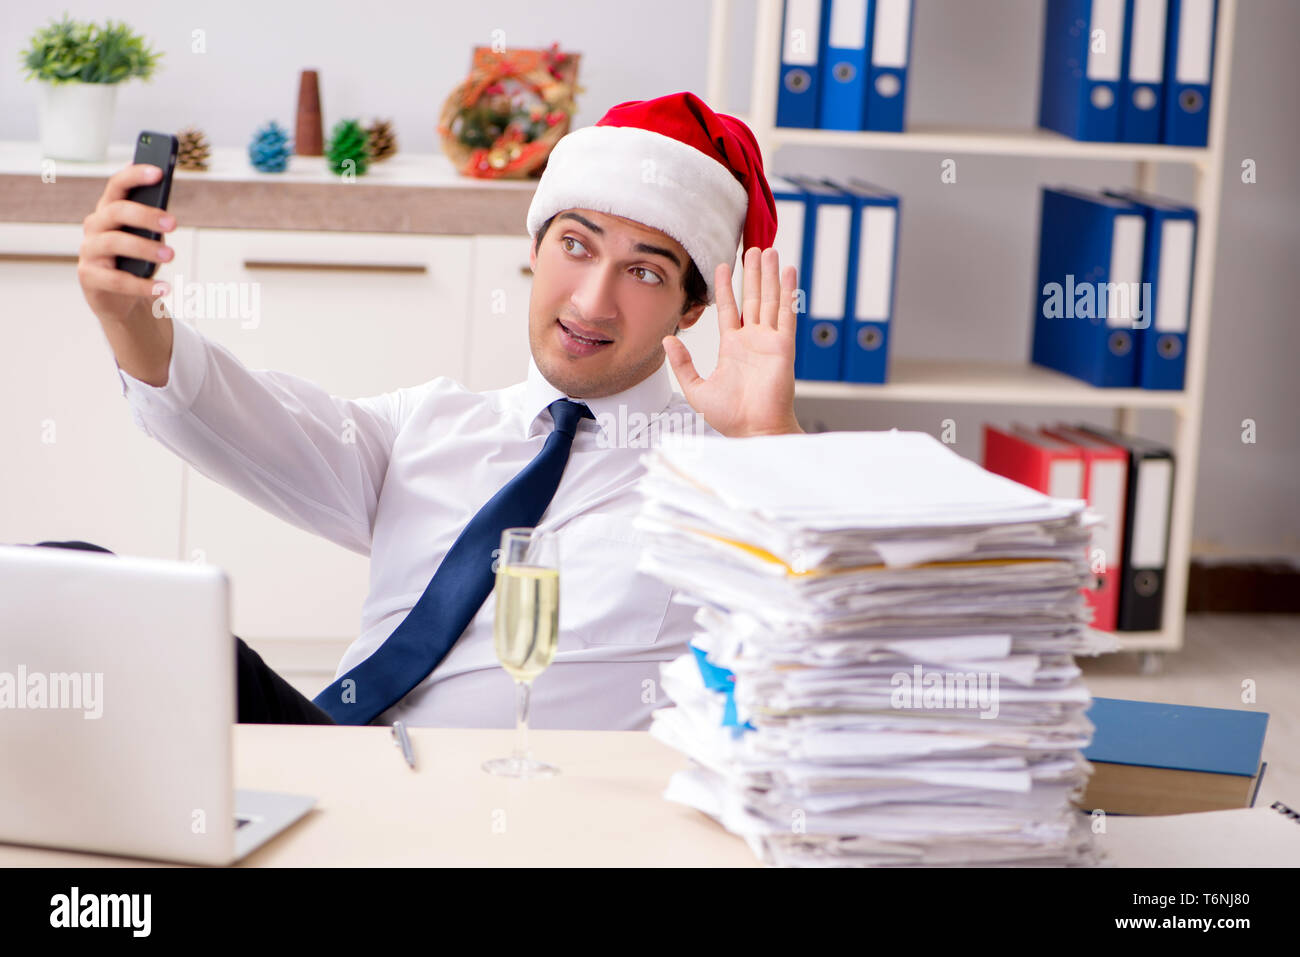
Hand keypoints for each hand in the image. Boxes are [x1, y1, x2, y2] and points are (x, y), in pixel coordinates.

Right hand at [77, 163, 176, 325]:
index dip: (135, 176)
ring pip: (114, 242)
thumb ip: (153, 225)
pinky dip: (143, 285)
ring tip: (170, 255)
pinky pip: (116, 280)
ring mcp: (88, 251)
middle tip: (173, 223)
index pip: (117, 185)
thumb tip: (167, 215)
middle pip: (116, 211)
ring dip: (145, 248)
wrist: (122, 299)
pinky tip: (164, 286)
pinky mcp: (89, 277)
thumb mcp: (147, 239)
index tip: (159, 172)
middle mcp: (95, 226)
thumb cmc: (136, 262)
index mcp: (109, 211)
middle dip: (145, 215)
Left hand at [663, 247, 802, 436]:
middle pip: (752, 298)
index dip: (724, 287)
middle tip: (753, 249)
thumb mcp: (697, 389)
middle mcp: (752, 341)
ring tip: (768, 251)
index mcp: (732, 348)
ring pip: (769, 300)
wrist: (754, 431)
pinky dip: (787, 292)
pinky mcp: (783, 346)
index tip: (722, 266)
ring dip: (769, 275)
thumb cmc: (731, 417)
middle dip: (752, 273)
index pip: (727, 309)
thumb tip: (668, 341)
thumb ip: (683, 364)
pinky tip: (788, 272)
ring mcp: (769, 341)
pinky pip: (786, 314)